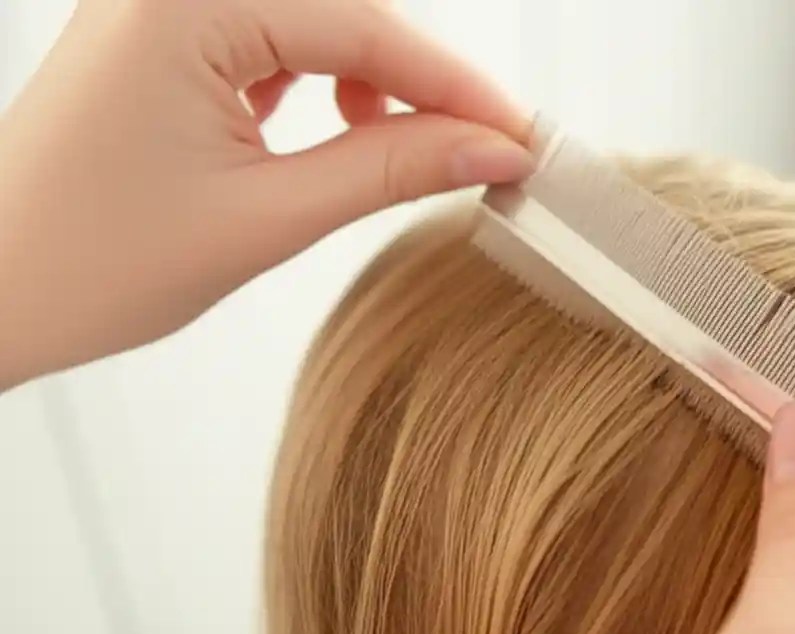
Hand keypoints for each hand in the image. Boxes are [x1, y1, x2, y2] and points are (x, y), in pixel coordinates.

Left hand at [0, 0, 532, 389]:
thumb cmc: (87, 262)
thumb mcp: (266, 218)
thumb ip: (390, 170)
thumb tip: (493, 151)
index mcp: (183, 4)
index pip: (365, 28)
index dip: (458, 89)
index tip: (523, 138)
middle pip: (348, 14)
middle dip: (422, 84)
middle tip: (487, 151)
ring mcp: (164, 7)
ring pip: (319, 23)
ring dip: (375, 80)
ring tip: (405, 150)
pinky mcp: (164, 36)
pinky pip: (276, 37)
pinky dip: (325, 81)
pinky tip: (341, 129)